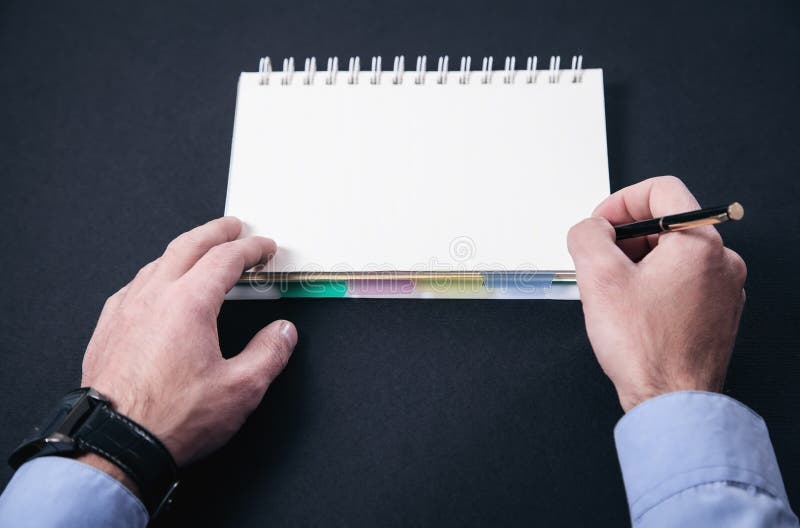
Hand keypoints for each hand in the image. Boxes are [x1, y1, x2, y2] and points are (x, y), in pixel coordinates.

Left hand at [81, 217, 296, 466]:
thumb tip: (283, 332)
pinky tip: (160, 286)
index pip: (225, 259)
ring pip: (158, 261)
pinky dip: (157, 273)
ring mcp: (126, 309)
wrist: (115, 443)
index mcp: (189, 303)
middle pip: (188, 245)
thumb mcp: (240, 390)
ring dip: (186, 250)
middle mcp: (154, 296)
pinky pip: (135, 284)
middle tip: (234, 227)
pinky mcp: (109, 327)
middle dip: (216, 231)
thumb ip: (269, 353)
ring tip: (202, 252)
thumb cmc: (172, 419)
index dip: (250, 248)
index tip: (265, 247)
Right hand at [567, 176, 746, 411]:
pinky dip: (653, 286)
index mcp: (700, 243)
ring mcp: (724, 289)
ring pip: (672, 256)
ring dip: (637, 264)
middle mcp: (722, 262)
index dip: (621, 201)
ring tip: (614, 294)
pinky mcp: (718, 313)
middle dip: (625, 239)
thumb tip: (591, 229)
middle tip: (599, 263)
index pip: (661, 190)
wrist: (672, 403)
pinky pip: (682, 283)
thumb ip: (587, 236)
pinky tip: (633, 312)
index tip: (601, 224)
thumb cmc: (646, 349)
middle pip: (666, 225)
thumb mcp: (598, 279)